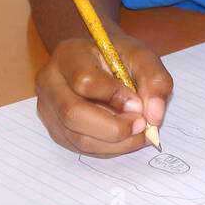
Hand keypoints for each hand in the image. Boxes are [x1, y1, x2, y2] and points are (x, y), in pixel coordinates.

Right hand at [34, 33, 173, 156]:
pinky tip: (127, 139)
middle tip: (142, 126)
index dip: (115, 97)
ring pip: (77, 138)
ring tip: (140, 134)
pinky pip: (81, 148)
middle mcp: (50, 83)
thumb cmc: (118, 57)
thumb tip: (155, 117)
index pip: (85, 81)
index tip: (139, 104)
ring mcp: (48, 109)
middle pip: (73, 114)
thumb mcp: (142, 56)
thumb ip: (155, 80)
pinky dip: (110, 149)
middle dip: (114, 128)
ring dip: (116, 144)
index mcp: (68, 55)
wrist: (97, 61)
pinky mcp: (55, 129)